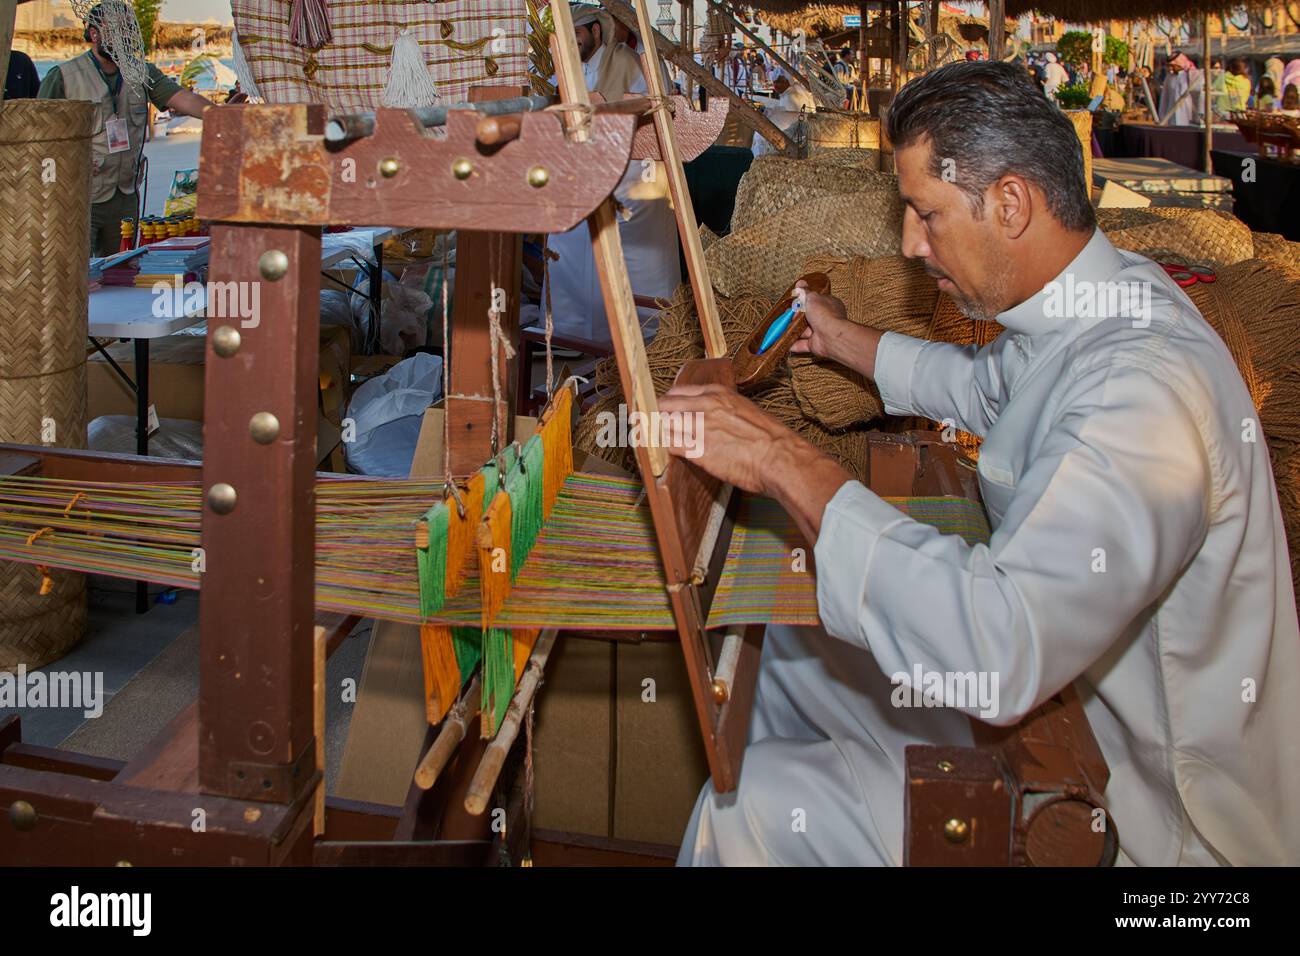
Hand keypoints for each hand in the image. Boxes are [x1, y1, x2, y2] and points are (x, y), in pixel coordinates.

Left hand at [657, 383, 793, 494]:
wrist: (779, 457)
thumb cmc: (768, 436)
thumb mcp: (744, 408)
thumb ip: (722, 408)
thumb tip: (709, 415)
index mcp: (717, 394)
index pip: (677, 392)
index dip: (669, 403)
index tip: (666, 411)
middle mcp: (705, 407)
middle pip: (664, 407)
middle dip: (658, 417)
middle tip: (656, 427)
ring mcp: (700, 429)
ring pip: (663, 426)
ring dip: (661, 434)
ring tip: (660, 441)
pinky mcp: (697, 451)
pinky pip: (670, 446)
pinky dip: (666, 450)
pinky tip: (669, 453)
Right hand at [790, 281, 883, 380]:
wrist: (830, 335)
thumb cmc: (824, 314)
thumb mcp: (812, 297)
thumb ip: (805, 292)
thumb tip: (800, 283)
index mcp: (827, 304)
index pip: (814, 301)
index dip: (803, 302)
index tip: (794, 303)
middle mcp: (825, 318)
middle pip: (806, 317)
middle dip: (795, 318)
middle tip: (787, 316)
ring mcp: (820, 332)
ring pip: (803, 331)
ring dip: (792, 330)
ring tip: (781, 328)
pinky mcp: (815, 344)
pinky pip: (802, 344)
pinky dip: (793, 344)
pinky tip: (783, 341)